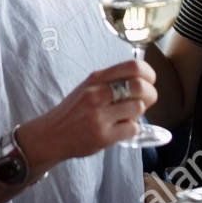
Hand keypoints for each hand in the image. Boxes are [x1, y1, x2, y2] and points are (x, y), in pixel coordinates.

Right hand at [18, 58, 157, 166]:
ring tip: (125, 117)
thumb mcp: (88, 87)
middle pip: (140, 87)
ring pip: (138, 109)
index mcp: (96, 78)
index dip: (149, 74)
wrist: (51, 135)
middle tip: (145, 102)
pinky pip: (132, 129)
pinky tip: (119, 129)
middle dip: (150, 95)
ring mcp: (99, 115)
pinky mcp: (103, 136)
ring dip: (137, 114)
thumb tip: (144, 82)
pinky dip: (130, 130)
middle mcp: (97, 93)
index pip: (133, 67)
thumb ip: (111, 82)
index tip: (149, 82)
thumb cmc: (73, 111)